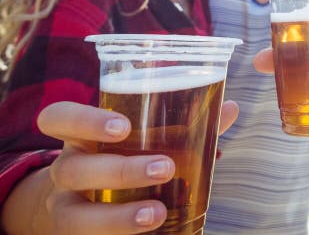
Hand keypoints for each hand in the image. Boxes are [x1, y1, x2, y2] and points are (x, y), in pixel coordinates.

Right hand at [1, 101, 237, 234]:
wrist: (75, 206)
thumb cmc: (120, 159)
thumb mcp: (139, 140)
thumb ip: (184, 124)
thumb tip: (231, 108)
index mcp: (80, 137)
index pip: (59, 118)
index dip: (83, 120)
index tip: (122, 127)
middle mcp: (66, 171)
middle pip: (74, 169)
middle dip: (120, 170)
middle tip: (165, 168)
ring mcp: (65, 209)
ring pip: (75, 217)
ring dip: (118, 218)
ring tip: (157, 214)